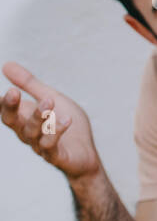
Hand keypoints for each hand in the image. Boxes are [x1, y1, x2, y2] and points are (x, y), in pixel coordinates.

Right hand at [1, 61, 101, 178]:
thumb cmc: (65, 124)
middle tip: (13, 92)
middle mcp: (27, 133)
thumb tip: (6, 64)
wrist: (85, 154)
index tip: (7, 89)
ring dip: (39, 116)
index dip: (3, 102)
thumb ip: (30, 84)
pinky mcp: (56, 156)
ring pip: (32, 132)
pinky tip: (66, 120)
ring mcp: (40, 146)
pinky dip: (57, 132)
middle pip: (11, 122)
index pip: (5, 110)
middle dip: (10, 107)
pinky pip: (51, 146)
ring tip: (49, 101)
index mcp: (23, 118)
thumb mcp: (50, 98)